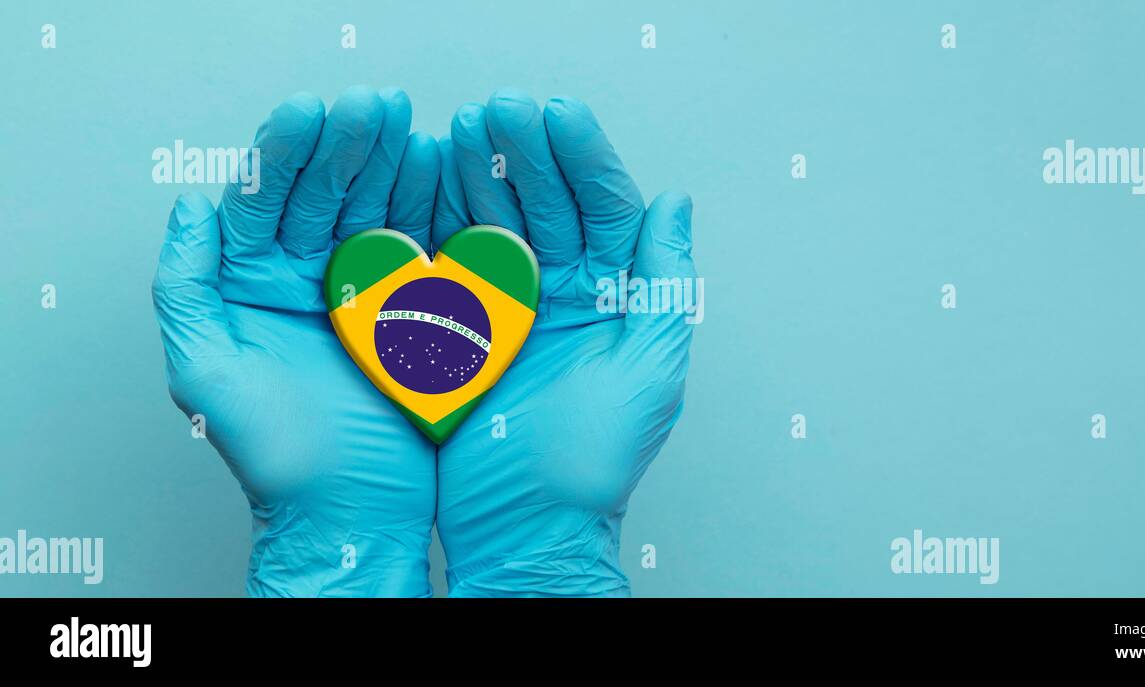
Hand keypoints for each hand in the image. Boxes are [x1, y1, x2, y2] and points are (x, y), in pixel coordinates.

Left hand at [151, 86, 449, 596]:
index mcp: (254, 284)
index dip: (290, 151)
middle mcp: (309, 279)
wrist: (352, 513)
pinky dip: (438, 212)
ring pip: (380, 211)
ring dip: (397, 165)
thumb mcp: (207, 373)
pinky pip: (427, 250)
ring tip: (417, 128)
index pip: (269, 199)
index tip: (314, 111)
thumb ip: (188, 289)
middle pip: (328, 193)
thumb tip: (191, 211)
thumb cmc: (277, 458)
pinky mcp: (417, 312)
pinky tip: (447, 176)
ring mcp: (367, 292)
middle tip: (377, 105)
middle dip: (352, 143)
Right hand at [432, 90, 696, 595]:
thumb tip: (676, 204)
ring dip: (481, 172)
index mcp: (616, 299)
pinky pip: (454, 262)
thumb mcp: (648, 373)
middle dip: (526, 152)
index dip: (584, 158)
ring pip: (499, 222)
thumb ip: (662, 286)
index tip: (557, 114)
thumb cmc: (592, 465)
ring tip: (460, 126)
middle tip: (501, 107)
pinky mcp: (465, 330)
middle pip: (550, 204)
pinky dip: (442, 218)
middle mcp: (568, 295)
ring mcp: (515, 309)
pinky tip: (430, 178)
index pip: (606, 210)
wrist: (524, 528)